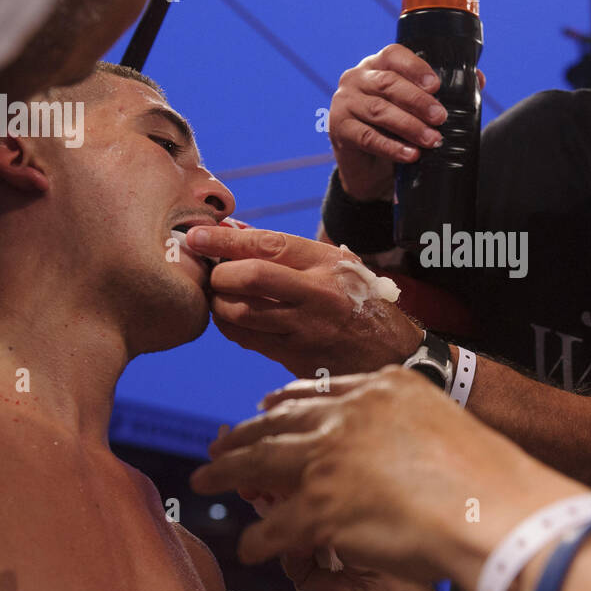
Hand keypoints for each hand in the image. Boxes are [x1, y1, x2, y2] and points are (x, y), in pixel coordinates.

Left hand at [185, 226, 422, 377]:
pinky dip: (230, 327)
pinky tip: (232, 319)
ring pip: (241, 313)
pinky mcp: (296, 357)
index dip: (225, 239)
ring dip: (218, 303)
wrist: (393, 352)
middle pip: (249, 278)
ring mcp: (305, 329)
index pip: (267, 245)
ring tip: (218, 296)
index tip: (198, 235)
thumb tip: (235, 233)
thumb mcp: (340, 266)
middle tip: (211, 273)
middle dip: (219, 274)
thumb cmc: (360, 301)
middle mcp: (317, 294)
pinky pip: (247, 339)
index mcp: (328, 264)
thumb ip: (293, 252)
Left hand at [190, 366, 587, 588]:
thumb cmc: (489, 477)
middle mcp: (349, 416)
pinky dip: (258, 538)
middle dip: (244, 434)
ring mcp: (330, 459)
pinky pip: (274, 526)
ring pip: (259, 463)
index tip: (267, 407)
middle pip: (278, 422)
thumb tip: (390, 443)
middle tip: (220, 443)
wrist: (497, 511)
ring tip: (207, 478)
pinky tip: (249, 545)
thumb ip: (408, 423)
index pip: (319, 392)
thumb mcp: (446, 422)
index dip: (287, 402)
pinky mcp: (319, 508)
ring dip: (228, 472)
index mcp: (383, 389)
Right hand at [329, 44, 484, 200]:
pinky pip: (367, 137)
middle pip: (388, 83)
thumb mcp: (416, 109)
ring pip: (380, 111)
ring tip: (433, 140)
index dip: (416, 67)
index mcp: (377, 65)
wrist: (369, 169)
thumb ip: (441, 93)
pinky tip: (411, 155)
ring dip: (410, 126)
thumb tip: (478, 79)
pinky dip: (392, 147)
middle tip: (441, 117)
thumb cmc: (395, 130)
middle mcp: (357, 78)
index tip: (436, 85)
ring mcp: (345, 102)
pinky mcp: (339, 129)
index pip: (394, 55)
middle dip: (418, 101)